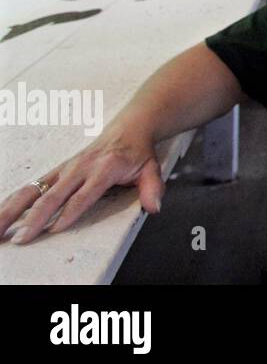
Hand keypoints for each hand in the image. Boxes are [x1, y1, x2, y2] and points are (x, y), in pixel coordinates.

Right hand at [0, 128, 163, 244]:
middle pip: (54, 195)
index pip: (83, 195)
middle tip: (21, 237)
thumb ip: (152, 188)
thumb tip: (154, 207)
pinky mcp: (57, 171)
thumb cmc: (138, 152)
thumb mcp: (151, 168)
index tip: (54, 230)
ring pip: (34, 189)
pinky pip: (32, 186)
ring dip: (14, 209)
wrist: (130, 126)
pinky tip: (1, 214)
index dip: (69, 213)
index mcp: (104, 168)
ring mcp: (65, 168)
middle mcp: (80, 167)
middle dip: (36, 217)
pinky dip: (14, 199)